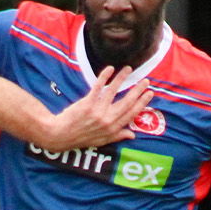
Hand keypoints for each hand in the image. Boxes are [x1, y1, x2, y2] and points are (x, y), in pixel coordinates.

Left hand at [36, 66, 151, 152]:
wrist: (61, 135)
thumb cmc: (81, 138)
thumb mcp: (101, 141)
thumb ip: (117, 136)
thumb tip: (132, 135)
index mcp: (112, 128)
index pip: (131, 114)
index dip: (142, 103)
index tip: (149, 94)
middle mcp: (107, 119)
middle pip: (126, 102)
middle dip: (138, 90)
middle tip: (146, 81)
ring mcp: (97, 111)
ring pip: (113, 91)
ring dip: (122, 79)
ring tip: (129, 69)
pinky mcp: (87, 103)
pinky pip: (98, 87)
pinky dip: (104, 77)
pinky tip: (110, 69)